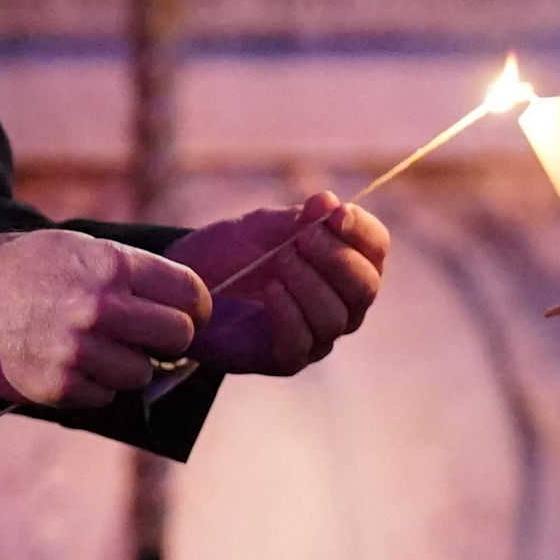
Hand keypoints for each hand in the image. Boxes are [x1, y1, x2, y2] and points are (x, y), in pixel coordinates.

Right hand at [0, 228, 206, 407]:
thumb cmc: (17, 267)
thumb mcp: (75, 247)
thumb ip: (127, 271)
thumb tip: (180, 302)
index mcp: (110, 265)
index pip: (189, 293)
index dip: (195, 307)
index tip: (189, 314)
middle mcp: (100, 307)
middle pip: (177, 337)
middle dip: (169, 339)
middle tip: (149, 338)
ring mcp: (79, 351)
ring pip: (143, 373)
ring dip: (128, 366)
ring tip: (97, 349)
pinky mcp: (58, 387)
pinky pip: (105, 396)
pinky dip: (93, 386)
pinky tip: (69, 365)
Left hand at [167, 195, 389, 375]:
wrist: (184, 289)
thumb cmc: (229, 256)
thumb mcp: (260, 227)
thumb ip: (295, 218)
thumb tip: (328, 201)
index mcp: (342, 264)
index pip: (375, 249)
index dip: (363, 231)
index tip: (336, 213)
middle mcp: (340, 303)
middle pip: (365, 287)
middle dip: (336, 258)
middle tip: (301, 239)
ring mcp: (317, 334)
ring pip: (336, 316)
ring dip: (308, 283)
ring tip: (278, 261)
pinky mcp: (288, 358)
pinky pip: (303, 341)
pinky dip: (289, 312)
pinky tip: (270, 290)